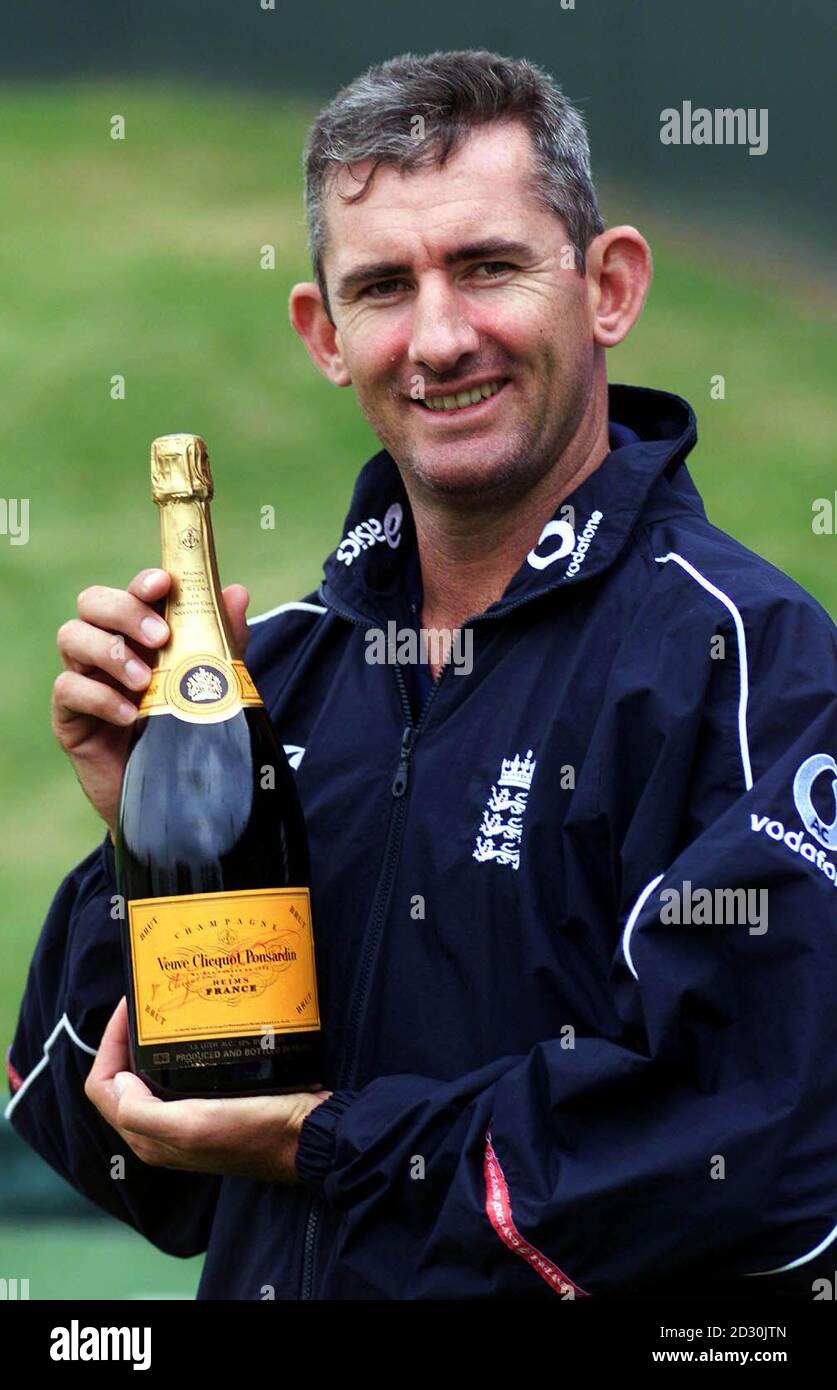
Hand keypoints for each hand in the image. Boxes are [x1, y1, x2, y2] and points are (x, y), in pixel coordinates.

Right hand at [52, 568, 250, 836]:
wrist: (169, 793)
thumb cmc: (185, 727)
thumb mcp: (212, 681)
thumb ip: (222, 639)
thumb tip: (237, 593)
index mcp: (136, 632)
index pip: (129, 591)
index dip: (143, 582)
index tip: (164, 584)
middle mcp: (104, 647)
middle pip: (92, 603)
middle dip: (124, 611)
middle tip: (159, 637)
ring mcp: (83, 679)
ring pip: (72, 637)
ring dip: (111, 652)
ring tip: (146, 682)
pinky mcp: (69, 716)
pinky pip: (68, 690)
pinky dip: (100, 697)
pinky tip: (130, 715)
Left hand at [84, 999, 331, 1183]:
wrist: (306, 1137)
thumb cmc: (253, 1132)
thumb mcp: (193, 1126)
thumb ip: (142, 1111)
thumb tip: (118, 1079)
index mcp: (148, 1137)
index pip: (102, 1088)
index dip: (108, 1044)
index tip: (131, 1007)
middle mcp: (162, 1130)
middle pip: (123, 1079)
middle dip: (127, 1040)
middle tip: (150, 1003)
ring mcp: (188, 1117)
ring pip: (152, 1074)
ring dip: (153, 1043)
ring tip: (169, 1009)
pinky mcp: (213, 1105)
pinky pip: (182, 1073)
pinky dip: (180, 1049)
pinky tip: (197, 1029)